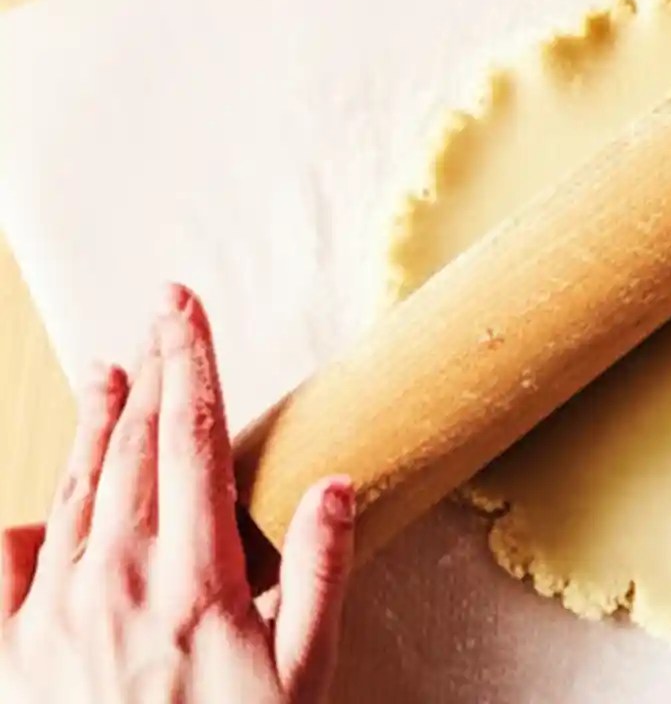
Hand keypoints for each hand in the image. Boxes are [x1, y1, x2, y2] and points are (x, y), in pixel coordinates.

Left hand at [0, 285, 354, 702]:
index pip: (193, 441)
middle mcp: (117, 578)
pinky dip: (29, 518)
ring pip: (77, 491)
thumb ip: (318, 575)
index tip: (183, 308)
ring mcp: (54, 611)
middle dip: (150, 376)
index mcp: (196, 579)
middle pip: (134, 450)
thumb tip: (333, 487)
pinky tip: (39, 500)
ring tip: (109, 376)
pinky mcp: (13, 650)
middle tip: (155, 321)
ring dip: (97, 427)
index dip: (189, 364)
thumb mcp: (301, 676)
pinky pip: (10, 564)